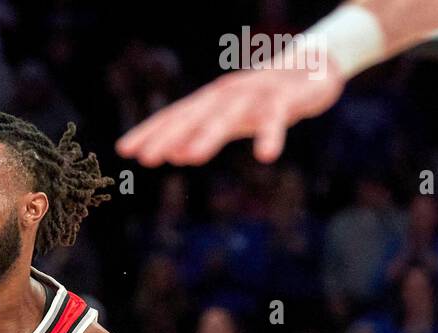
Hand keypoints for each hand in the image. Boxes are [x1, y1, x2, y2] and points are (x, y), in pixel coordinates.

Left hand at [116, 60, 344, 166]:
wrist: (313, 68)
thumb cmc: (263, 98)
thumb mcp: (229, 118)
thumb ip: (203, 134)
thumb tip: (174, 155)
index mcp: (212, 100)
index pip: (176, 115)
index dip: (151, 131)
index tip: (124, 151)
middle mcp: (228, 93)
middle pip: (194, 114)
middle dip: (168, 135)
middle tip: (146, 158)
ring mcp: (256, 93)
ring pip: (229, 114)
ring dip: (208, 135)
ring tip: (188, 159)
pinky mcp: (286, 98)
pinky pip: (278, 117)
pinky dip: (270, 134)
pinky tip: (265, 156)